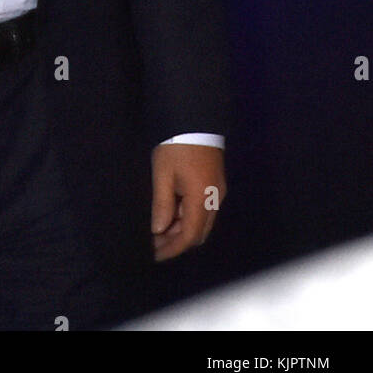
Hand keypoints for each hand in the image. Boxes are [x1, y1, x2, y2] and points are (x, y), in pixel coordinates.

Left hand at [151, 144, 225, 261]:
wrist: (195, 118)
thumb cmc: (176, 145)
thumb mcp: (163, 173)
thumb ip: (162, 204)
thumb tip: (159, 230)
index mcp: (202, 199)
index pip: (190, 236)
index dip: (172, 248)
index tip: (155, 254)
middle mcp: (215, 199)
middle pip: (199, 233)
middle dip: (177, 242)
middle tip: (154, 244)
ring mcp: (218, 191)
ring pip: (202, 222)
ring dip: (182, 230)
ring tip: (159, 230)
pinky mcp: (216, 183)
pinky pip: (204, 210)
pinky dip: (188, 217)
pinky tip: (171, 214)